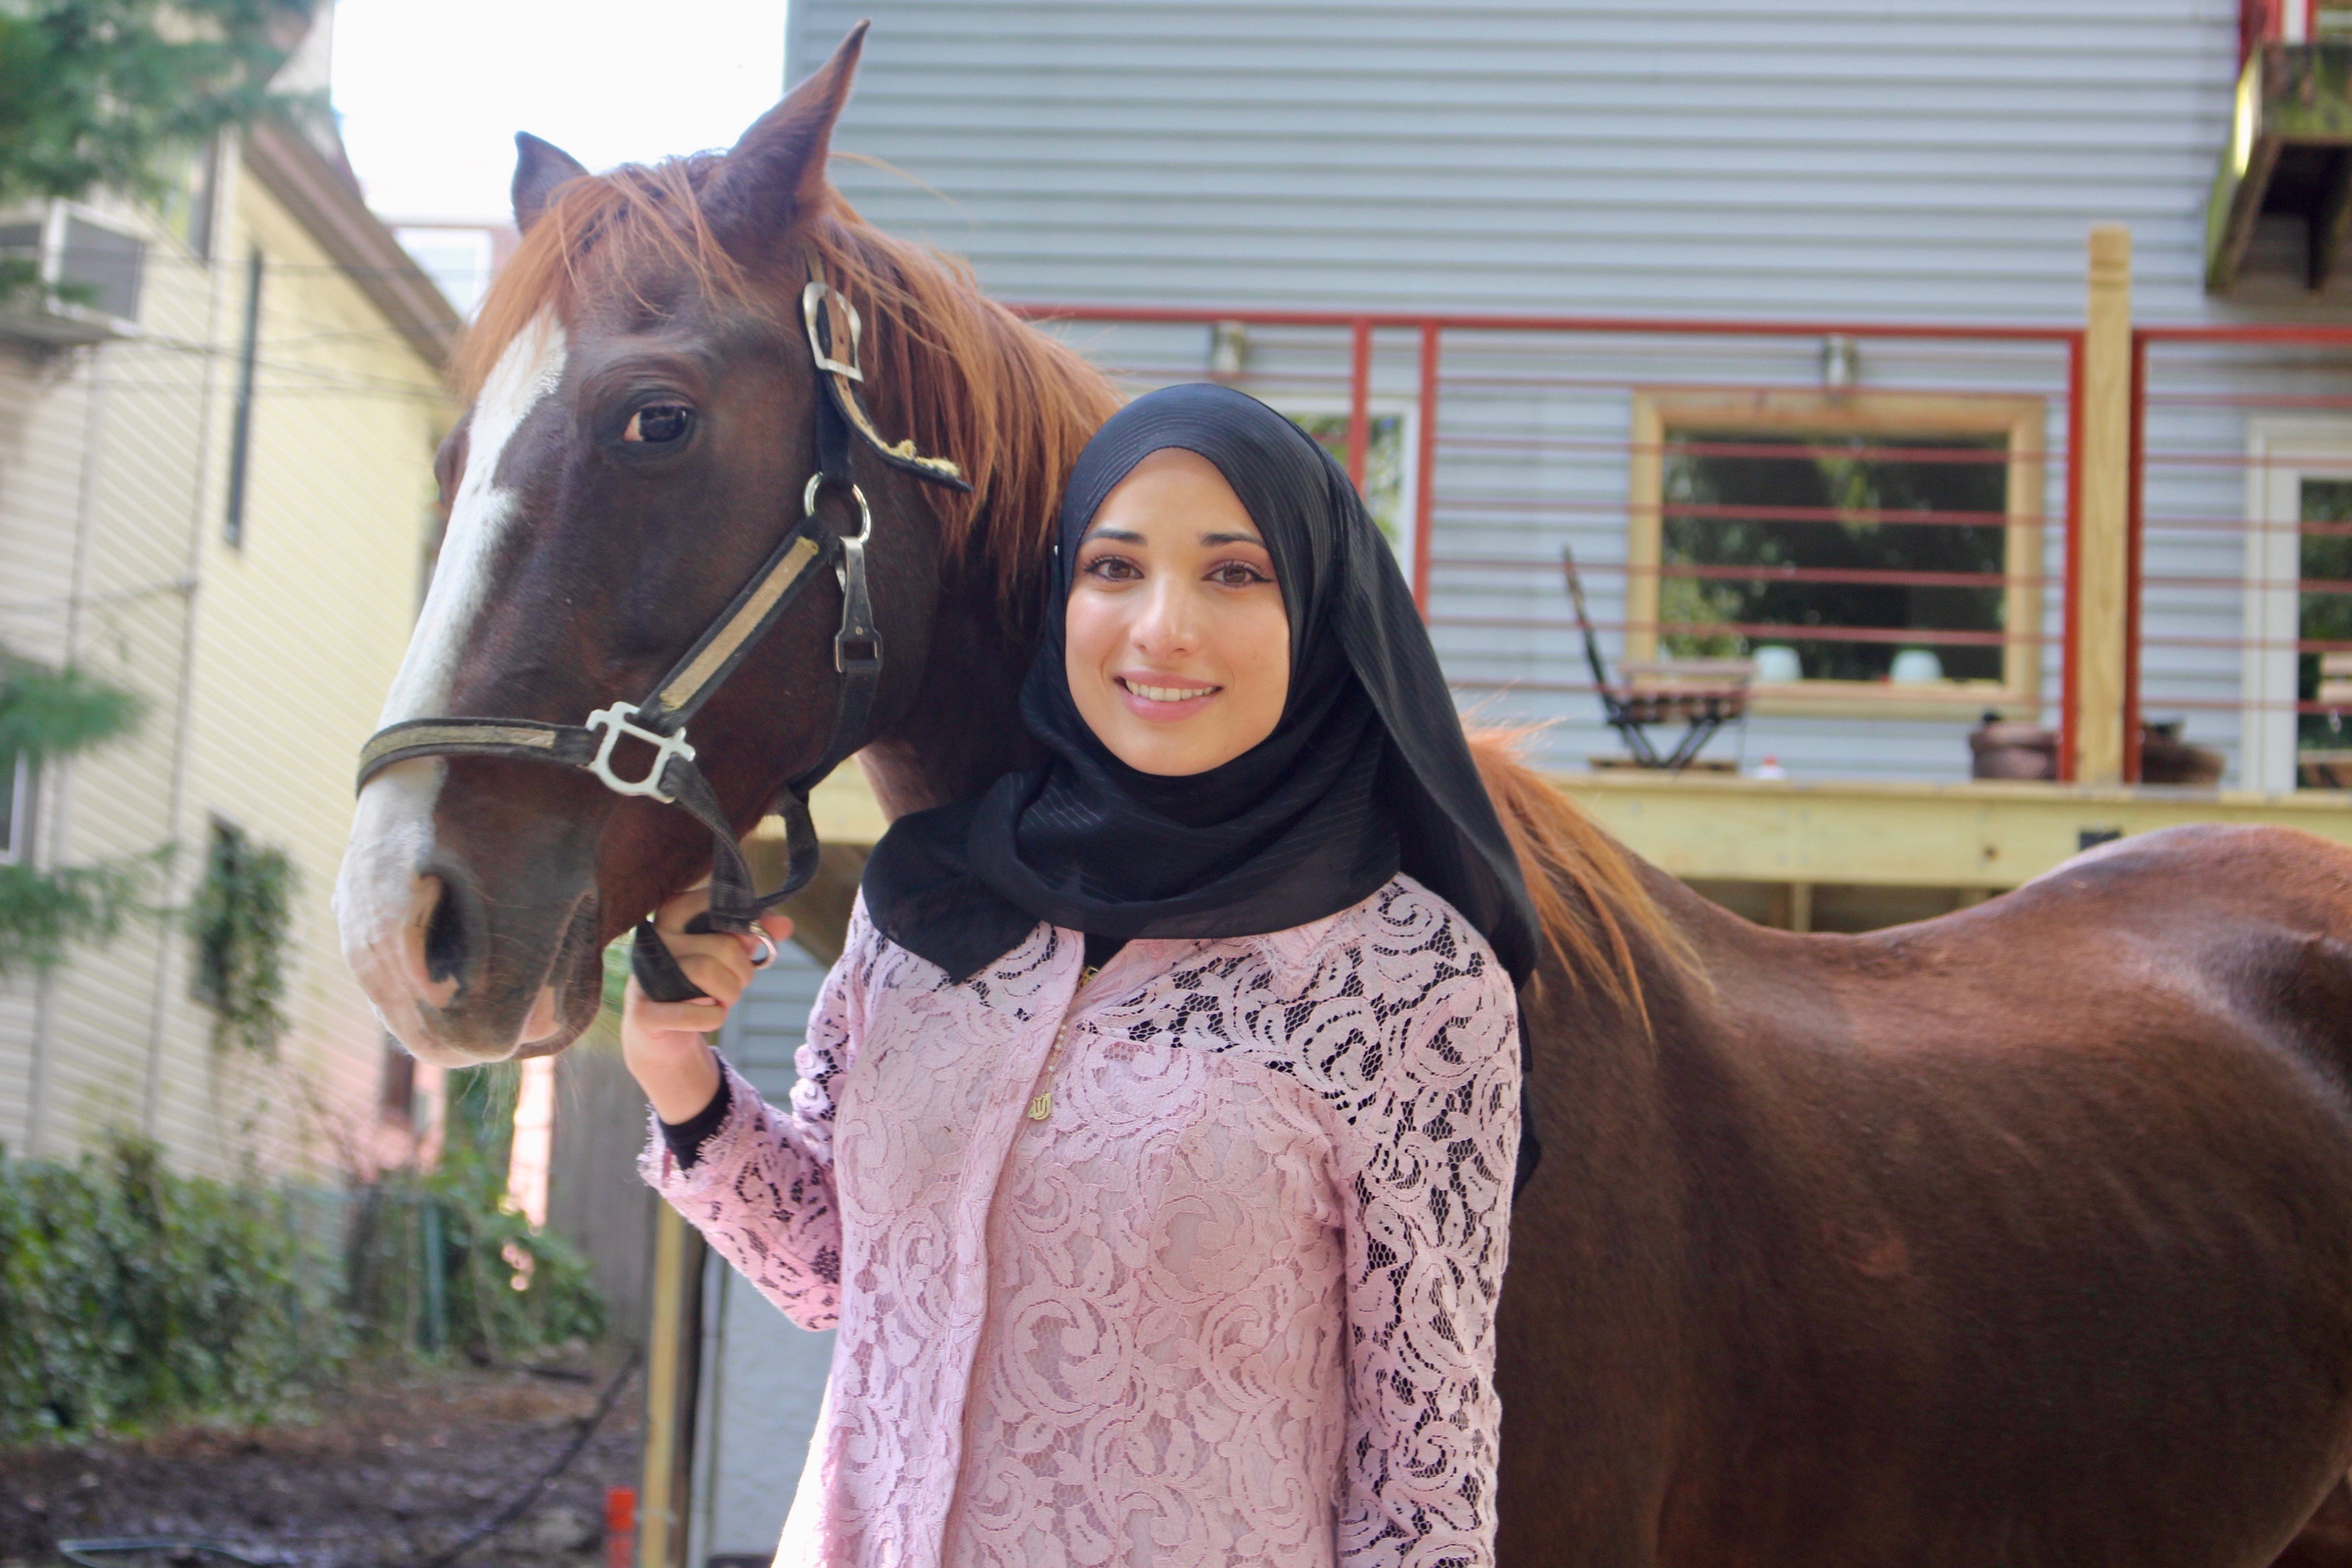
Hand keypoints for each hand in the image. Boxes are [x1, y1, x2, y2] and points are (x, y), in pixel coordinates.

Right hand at [620, 886, 793, 1124]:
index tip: (750, 944)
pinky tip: (710, 1016)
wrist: (662, 1032)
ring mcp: (645, 975)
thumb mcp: (729, 954)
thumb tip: (784, 925)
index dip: (747, 928)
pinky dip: (715, 1017)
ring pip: (707, 971)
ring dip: (730, 994)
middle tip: (736, 984)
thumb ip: (755, 935)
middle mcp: (655, 938)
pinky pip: (697, 1013)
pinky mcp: (644, 1013)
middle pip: (724, 945)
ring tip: (722, 1000)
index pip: (719, 904)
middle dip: (744, 972)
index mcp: (675, 914)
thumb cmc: (698, 983)